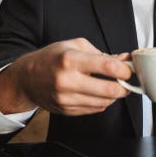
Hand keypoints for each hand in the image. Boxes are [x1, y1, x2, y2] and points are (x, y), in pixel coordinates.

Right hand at [0, 38, 132, 115]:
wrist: (27, 78)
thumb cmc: (52, 58)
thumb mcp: (74, 46)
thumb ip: (101, 53)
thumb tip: (124, 60)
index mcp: (70, 60)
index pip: (107, 66)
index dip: (124, 69)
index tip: (128, 69)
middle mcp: (67, 81)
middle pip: (109, 90)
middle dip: (124, 87)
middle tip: (126, 81)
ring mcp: (66, 98)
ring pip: (103, 102)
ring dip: (113, 96)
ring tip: (113, 86)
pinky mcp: (66, 110)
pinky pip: (94, 110)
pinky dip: (102, 102)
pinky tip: (99, 93)